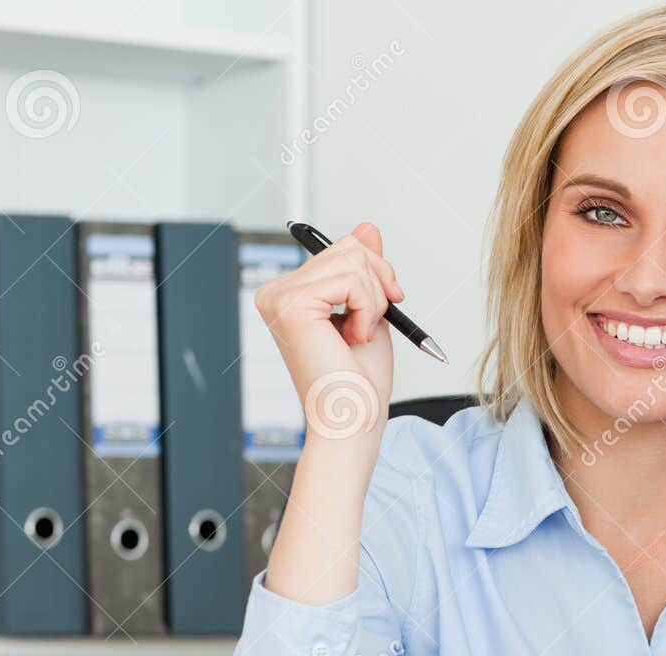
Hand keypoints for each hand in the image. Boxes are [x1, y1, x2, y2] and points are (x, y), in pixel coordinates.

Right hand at [253, 221, 403, 441]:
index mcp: (290, 293)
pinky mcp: (292, 304)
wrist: (352, 418)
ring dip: (374, 300)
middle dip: (380, 282)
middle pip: (349, 248)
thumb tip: (368, 227)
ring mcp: (279, 296)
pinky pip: (350, 279)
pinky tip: (353, 337)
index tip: (389, 300)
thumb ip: (365, 269)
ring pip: (353, 260)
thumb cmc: (359, 380)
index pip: (342, 249)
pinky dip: (368, 308)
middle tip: (375, 321)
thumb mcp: (370, 311)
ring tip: (359, 334)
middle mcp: (275, 291)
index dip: (377, 271)